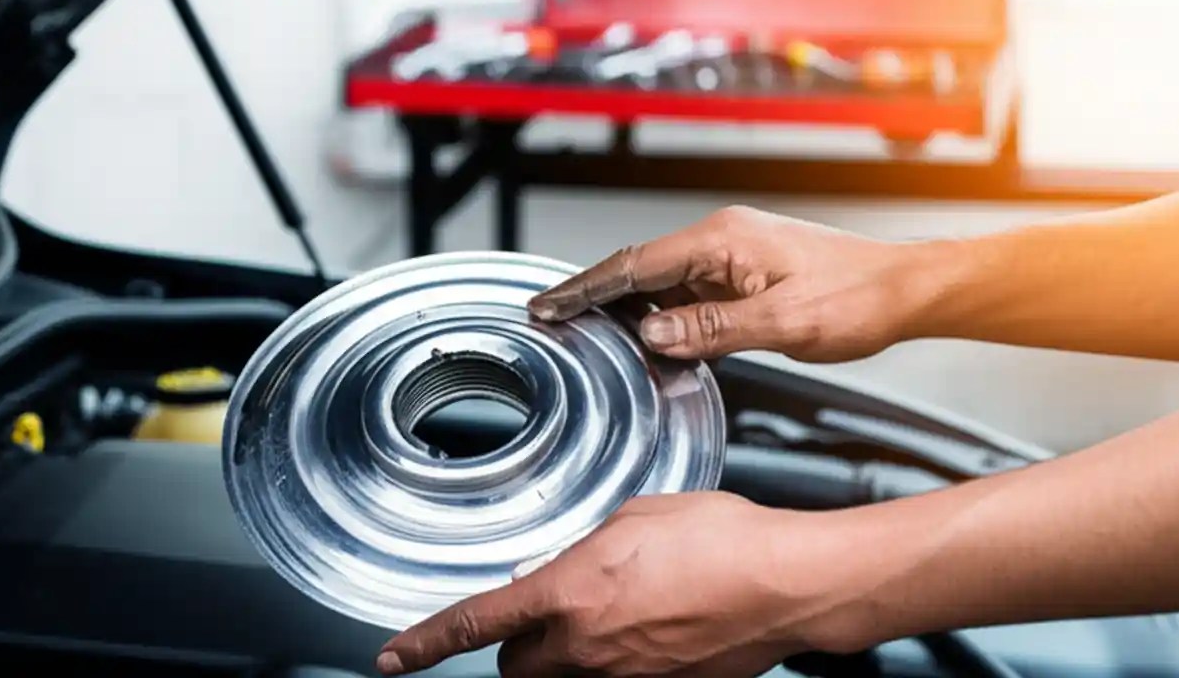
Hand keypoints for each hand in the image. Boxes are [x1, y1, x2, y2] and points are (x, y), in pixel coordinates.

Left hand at [376, 493, 853, 676]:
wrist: (785, 583)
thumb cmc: (722, 539)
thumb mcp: (637, 517)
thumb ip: (587, 548)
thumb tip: (574, 566)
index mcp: (569, 595)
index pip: (475, 625)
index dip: (423, 643)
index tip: (393, 656)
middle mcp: (586, 649)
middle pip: (515, 669)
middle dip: (518, 647)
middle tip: (547, 615)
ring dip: (564, 661)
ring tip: (604, 622)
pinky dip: (616, 665)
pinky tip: (650, 632)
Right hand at [527, 206, 946, 361]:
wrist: (902, 290)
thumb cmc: (857, 297)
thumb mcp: (784, 322)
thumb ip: (713, 329)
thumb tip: (653, 334)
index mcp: (723, 240)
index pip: (635, 264)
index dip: (586, 287)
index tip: (548, 306)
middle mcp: (721, 241)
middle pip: (639, 269)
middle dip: (592, 295)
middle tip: (549, 320)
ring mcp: (731, 258)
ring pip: (661, 285)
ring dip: (625, 309)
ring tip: (584, 334)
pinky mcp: (743, 277)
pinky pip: (687, 296)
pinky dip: (660, 317)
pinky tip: (646, 340)